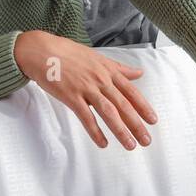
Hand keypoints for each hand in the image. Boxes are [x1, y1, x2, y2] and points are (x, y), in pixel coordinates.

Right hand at [14, 29, 154, 149]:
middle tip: (146, 140)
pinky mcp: (71, 96)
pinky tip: (103, 143)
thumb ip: (120, 69)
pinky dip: (95, 131)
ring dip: (120, 130)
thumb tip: (139, 73)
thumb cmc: (70, 54)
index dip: (143, 107)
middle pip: (123, 105)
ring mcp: (86, 88)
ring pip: (108, 112)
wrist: (43, 51)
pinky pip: (86, 117)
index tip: (153, 120)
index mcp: (109, 71)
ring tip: (130, 145)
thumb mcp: (99, 58)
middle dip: (136, 124)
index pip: (131, 92)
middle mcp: (101, 80)